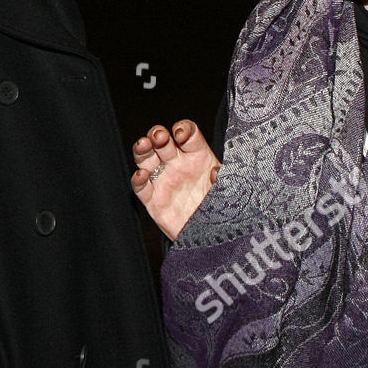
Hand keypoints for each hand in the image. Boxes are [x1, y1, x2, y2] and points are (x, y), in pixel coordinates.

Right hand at [131, 119, 220, 240]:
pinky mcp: (153, 199)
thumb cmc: (221, 210)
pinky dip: (138, 179)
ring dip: (143, 148)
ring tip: (143, 144)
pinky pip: (141, 187)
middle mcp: (178, 164)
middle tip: (160, 136)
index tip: (182, 133)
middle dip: (158, 134)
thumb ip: (223, 180)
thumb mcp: (229, 192)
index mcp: (198, 156)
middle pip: (163, 141)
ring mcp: (164, 180)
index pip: (188, 134)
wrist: (211, 238)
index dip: (183, 130)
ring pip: (147, 158)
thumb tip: (216, 172)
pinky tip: (142, 174)